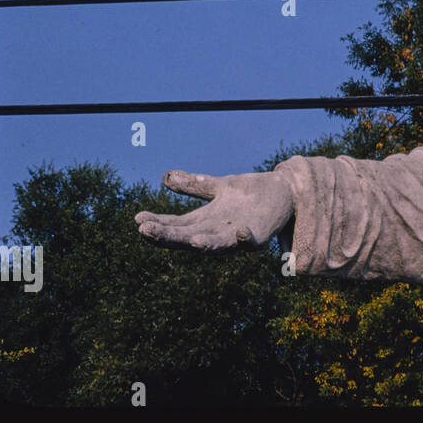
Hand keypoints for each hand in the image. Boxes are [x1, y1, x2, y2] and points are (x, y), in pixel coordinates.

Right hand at [135, 169, 293, 250]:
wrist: (285, 193)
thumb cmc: (250, 194)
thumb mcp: (219, 187)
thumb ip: (195, 185)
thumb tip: (166, 177)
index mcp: (205, 221)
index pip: (175, 225)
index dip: (156, 224)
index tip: (136, 220)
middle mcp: (218, 232)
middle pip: (188, 237)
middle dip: (167, 236)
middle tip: (144, 231)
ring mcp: (238, 236)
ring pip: (217, 245)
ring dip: (204, 244)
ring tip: (190, 241)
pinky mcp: (260, 235)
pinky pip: (252, 241)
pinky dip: (246, 239)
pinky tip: (241, 232)